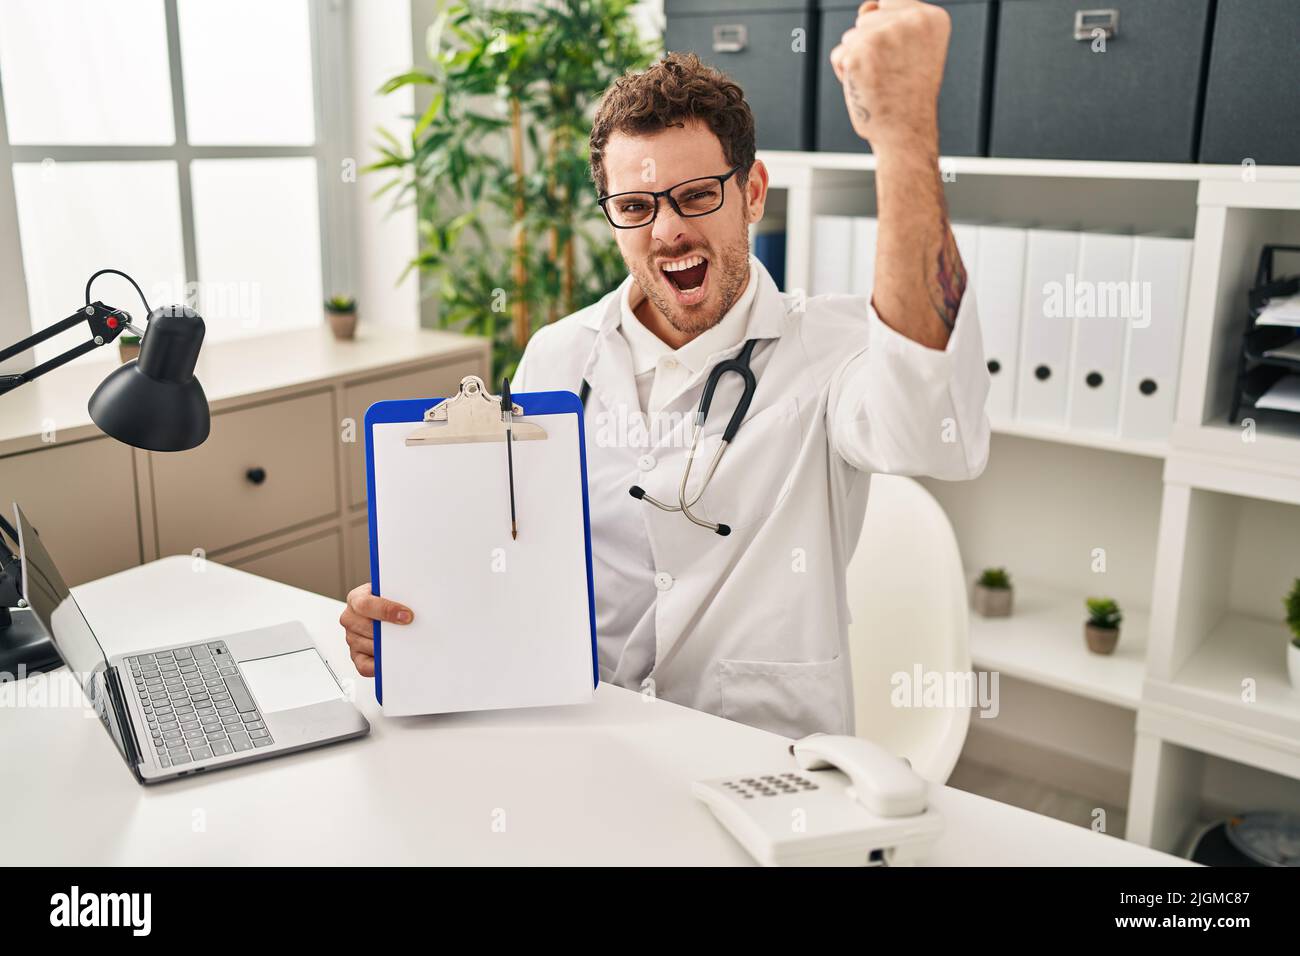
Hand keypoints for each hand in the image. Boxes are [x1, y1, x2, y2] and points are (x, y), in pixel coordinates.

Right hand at [339, 582, 412, 677]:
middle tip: (410, 632)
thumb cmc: (388, 600)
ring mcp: (352, 638)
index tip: (407, 616)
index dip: (387, 610)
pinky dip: (379, 665)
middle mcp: (350, 618)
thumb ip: (397, 596)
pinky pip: (364, 666)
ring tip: (405, 644)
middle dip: (392, 631)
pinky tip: (393, 659)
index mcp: (356, 599)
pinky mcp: (356, 655)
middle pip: (368, 627)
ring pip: (369, 646)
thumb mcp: (390, 591)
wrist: (385, 608)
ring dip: (388, 647)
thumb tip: (409, 609)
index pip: (366, 605)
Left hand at [829, 0, 950, 154]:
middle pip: (867, 19)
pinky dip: (845, 73)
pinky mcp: (859, 54)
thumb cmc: (908, 95)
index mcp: (931, 18)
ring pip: (851, 37)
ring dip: (857, 60)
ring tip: (880, 80)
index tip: (900, 56)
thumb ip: (892, 20)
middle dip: (870, 46)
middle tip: (891, 74)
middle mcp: (910, 22)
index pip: (889, 1)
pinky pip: (839, 56)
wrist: (905, 132)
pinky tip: (866, 87)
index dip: (886, 30)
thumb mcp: (913, 49)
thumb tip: (866, 7)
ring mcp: (883, 37)